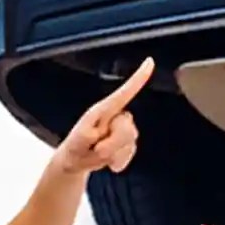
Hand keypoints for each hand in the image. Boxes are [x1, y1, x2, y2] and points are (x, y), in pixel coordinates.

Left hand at [54, 57, 154, 174]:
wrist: (76, 161)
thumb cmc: (75, 147)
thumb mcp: (76, 143)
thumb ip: (89, 138)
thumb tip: (104, 139)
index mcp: (103, 110)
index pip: (123, 92)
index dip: (137, 79)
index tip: (149, 62)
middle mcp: (116, 115)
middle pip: (128, 129)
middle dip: (112, 144)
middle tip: (96, 149)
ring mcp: (124, 128)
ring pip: (130, 142)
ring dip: (114, 153)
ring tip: (98, 153)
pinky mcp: (129, 141)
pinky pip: (132, 151)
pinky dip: (120, 160)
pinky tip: (109, 163)